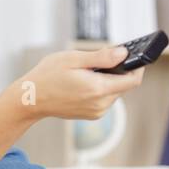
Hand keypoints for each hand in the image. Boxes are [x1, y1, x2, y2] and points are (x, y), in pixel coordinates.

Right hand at [13, 46, 145, 123]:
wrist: (30, 99)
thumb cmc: (48, 76)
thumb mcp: (74, 59)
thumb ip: (102, 57)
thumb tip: (124, 53)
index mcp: (98, 89)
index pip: (133, 80)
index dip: (138, 66)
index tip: (135, 55)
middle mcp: (100, 104)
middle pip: (124, 85)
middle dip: (118, 70)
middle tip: (101, 59)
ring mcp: (96, 112)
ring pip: (114, 91)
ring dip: (108, 79)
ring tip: (87, 71)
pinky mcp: (91, 115)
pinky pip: (105, 98)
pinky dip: (100, 88)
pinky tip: (84, 81)